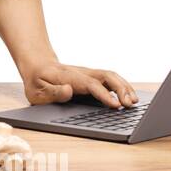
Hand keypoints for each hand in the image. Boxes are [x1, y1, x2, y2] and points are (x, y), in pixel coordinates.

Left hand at [21, 60, 137, 107]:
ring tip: (134, 102)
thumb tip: (68, 91)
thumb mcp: (36, 91)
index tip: (116, 105)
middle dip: (121, 89)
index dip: (104, 95)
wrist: (38, 66)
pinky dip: (122, 87)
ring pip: (112, 76)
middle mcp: (82, 73)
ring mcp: (89, 74)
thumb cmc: (37, 81)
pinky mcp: (92, 77)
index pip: (91, 85)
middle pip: (107, 76)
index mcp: (69, 77)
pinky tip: (129, 97)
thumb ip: (53, 92)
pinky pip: (111, 80)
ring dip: (125, 88)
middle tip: (130, 105)